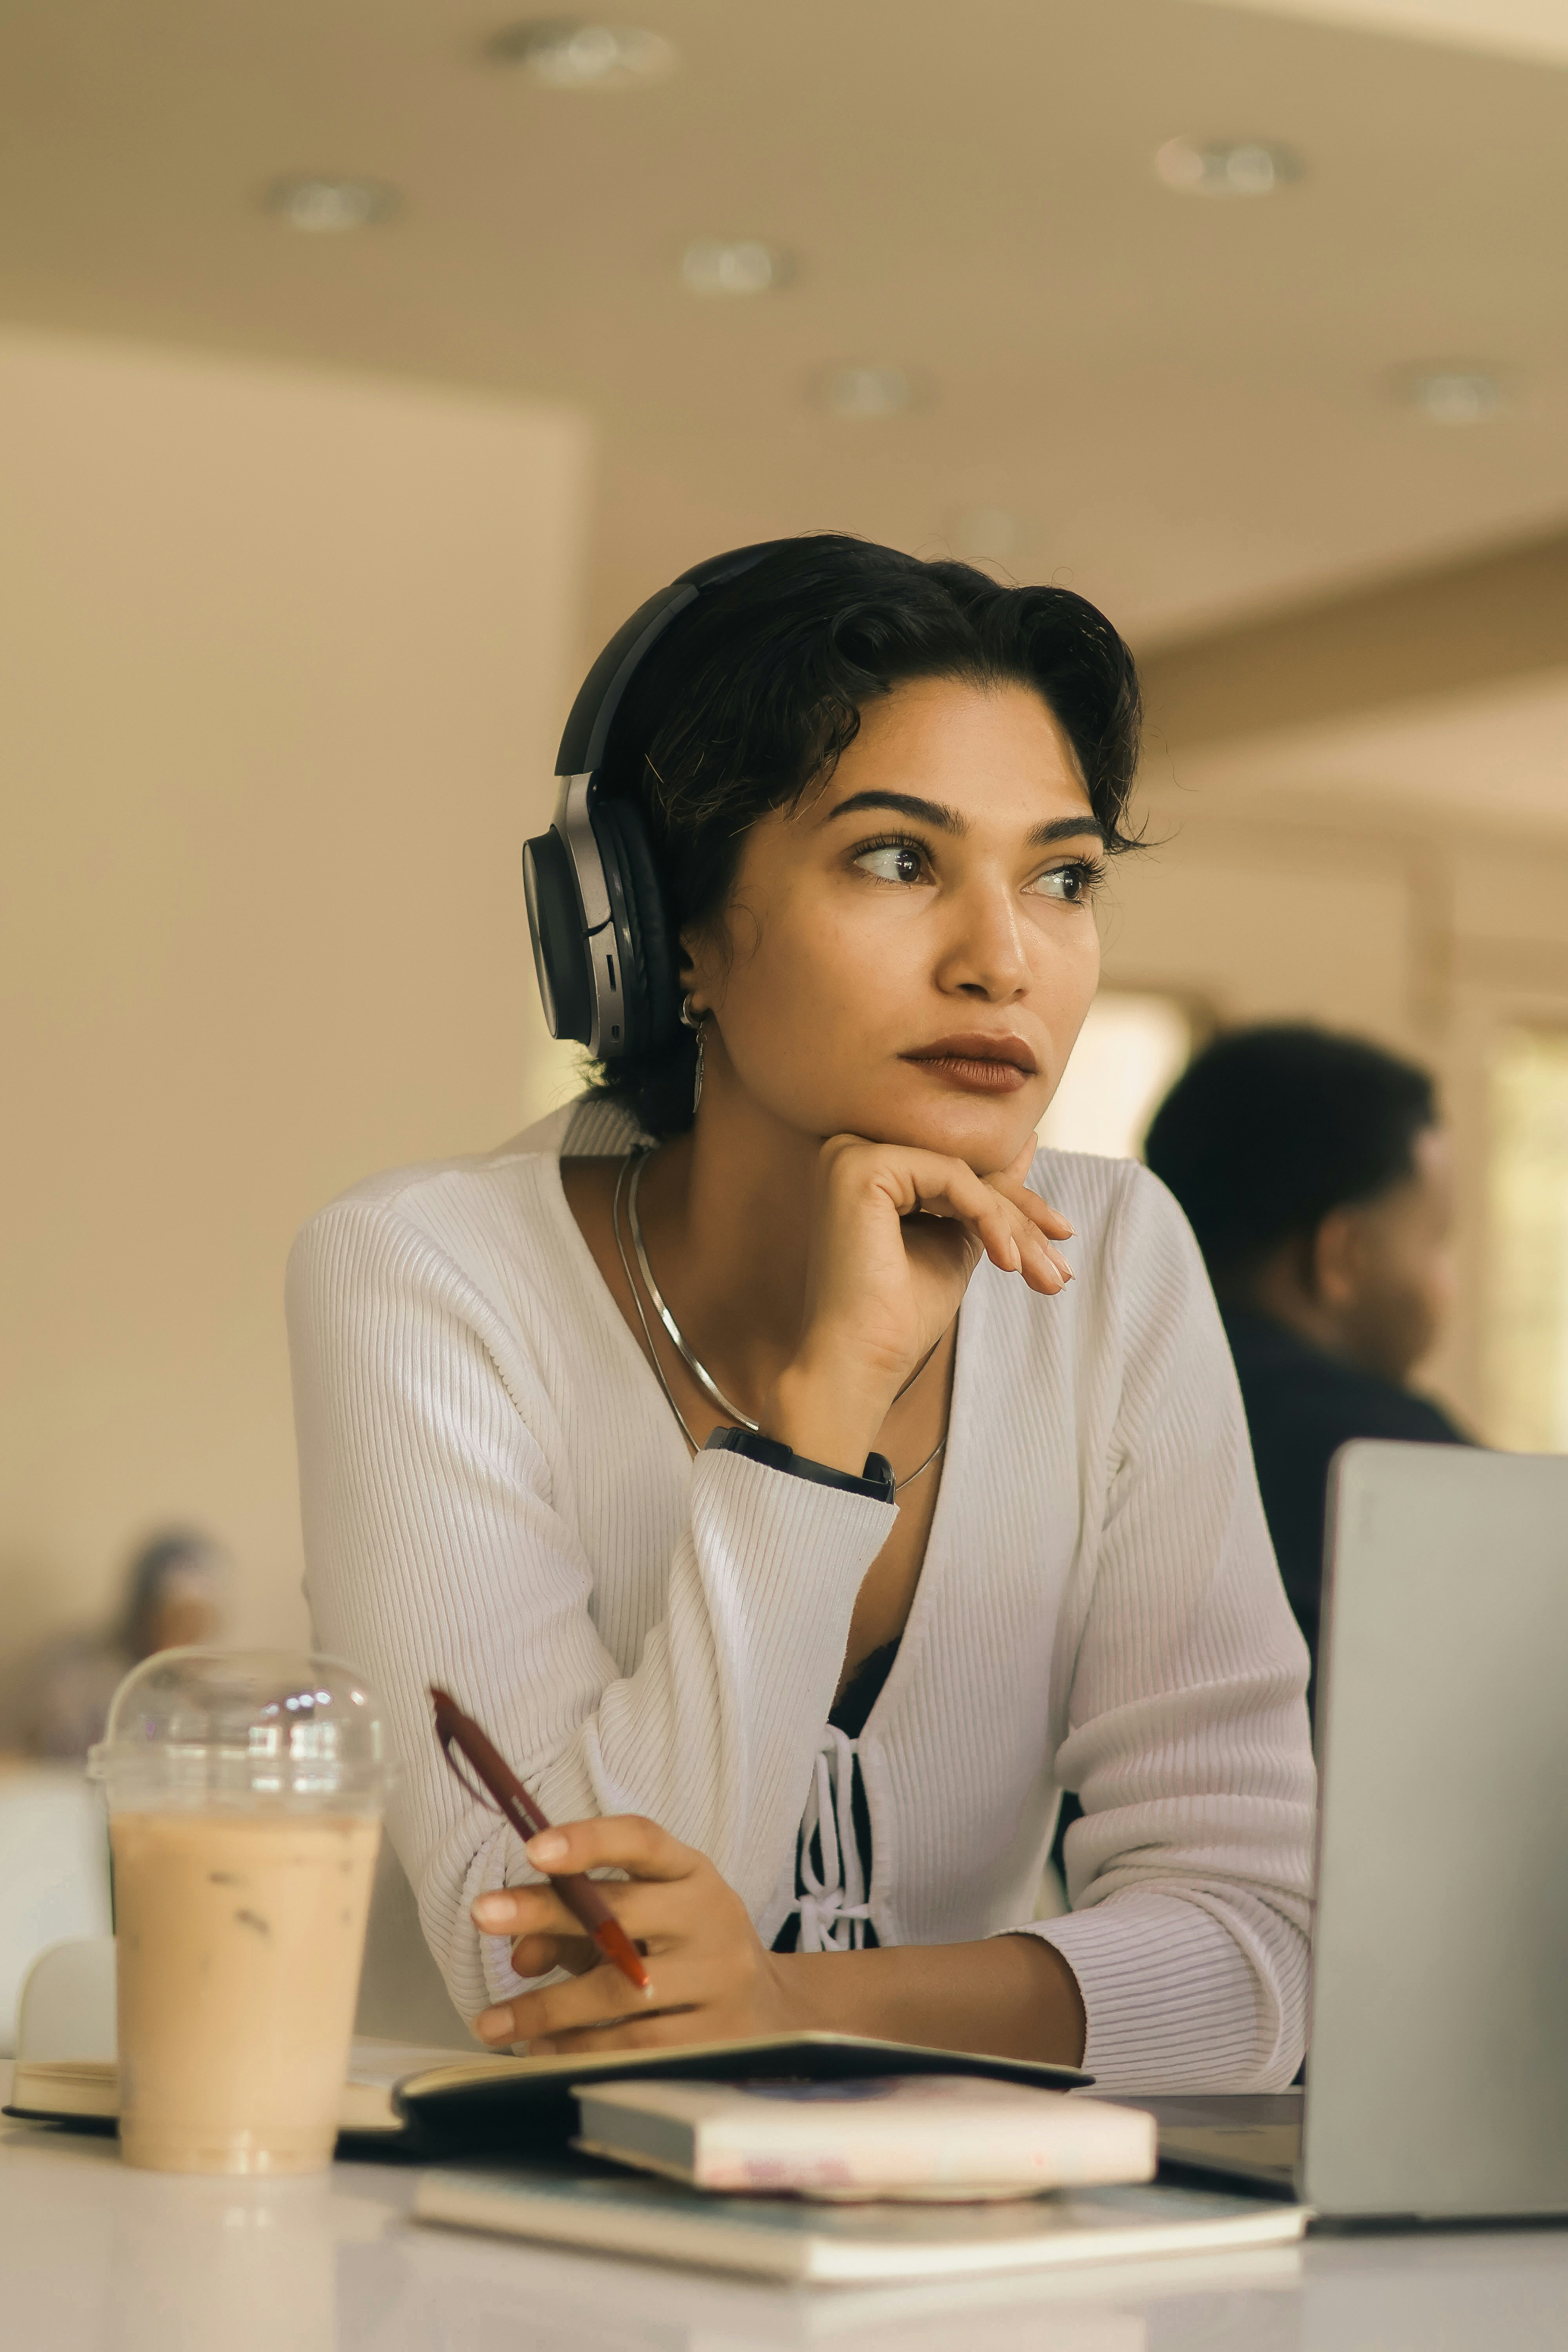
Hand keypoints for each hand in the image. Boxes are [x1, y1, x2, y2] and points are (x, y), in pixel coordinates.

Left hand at [469, 1815, 805, 2053]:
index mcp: (693, 1873)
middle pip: (620, 1915)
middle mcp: (711, 1917)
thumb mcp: (645, 1921)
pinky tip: (545, 2050)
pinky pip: (636, 2046)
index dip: (590, 1840)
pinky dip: (582, 2048)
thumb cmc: (687, 1954)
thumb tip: (518, 1953)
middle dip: (544, 1914)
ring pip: (620, 1991)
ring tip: (493, 2022)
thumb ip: (576, 1927)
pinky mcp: (717, 2038)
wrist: (773, 2013)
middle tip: (481, 1914)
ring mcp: (719, 1979)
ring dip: (547, 2007)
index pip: (642, 1842)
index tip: (534, 1846)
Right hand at [765, 1132, 1072, 1471]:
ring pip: (963, 1175)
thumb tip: (1028, 1142)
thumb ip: (983, 1196)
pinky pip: (951, 1178)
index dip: (1016, 1206)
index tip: (1061, 1239)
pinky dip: (990, 1219)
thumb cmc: (900, 1316)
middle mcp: (851, 1151)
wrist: (860, 1362)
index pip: (958, 1174)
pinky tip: (1007, 1263)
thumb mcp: (956, 1241)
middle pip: (963, 1172)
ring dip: (1015, 1227)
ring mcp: (852, 1154)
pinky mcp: (862, 1167)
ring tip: (1046, 1277)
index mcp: (867, 1169)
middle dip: (1023, 1221)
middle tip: (1061, 1269)